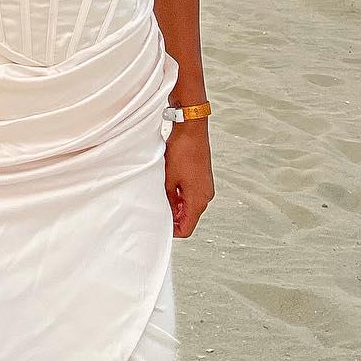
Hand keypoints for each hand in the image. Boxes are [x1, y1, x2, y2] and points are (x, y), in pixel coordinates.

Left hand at [164, 121, 213, 237]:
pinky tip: (166, 186)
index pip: (187, 228)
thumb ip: (166, 199)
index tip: (159, 226)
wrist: (191, 129)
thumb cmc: (182, 151)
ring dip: (174, 204)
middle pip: (188, 217)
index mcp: (199, 200)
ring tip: (158, 195)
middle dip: (172, 216)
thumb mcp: (168, 179)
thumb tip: (162, 210)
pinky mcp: (201, 178)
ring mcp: (204, 186)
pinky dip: (179, 194)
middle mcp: (205, 195)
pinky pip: (190, 193)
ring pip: (188, 205)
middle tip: (155, 210)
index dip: (172, 231)